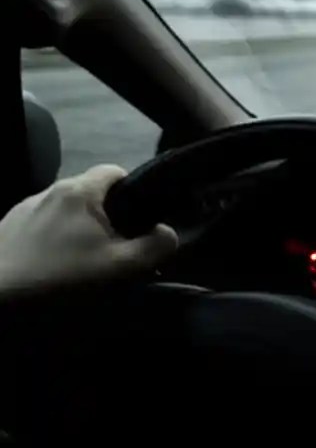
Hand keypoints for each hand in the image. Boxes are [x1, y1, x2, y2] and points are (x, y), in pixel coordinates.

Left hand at [0, 164, 178, 298]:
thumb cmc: (60, 276)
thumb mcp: (121, 267)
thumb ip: (155, 245)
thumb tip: (168, 233)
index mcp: (79, 191)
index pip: (115, 170)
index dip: (134, 192)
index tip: (138, 222)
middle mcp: (50, 189)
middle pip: (91, 192)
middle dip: (107, 216)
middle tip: (114, 249)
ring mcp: (24, 207)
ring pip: (66, 209)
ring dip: (79, 228)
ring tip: (81, 261)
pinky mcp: (7, 225)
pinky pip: (43, 223)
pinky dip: (54, 238)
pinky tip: (52, 265)